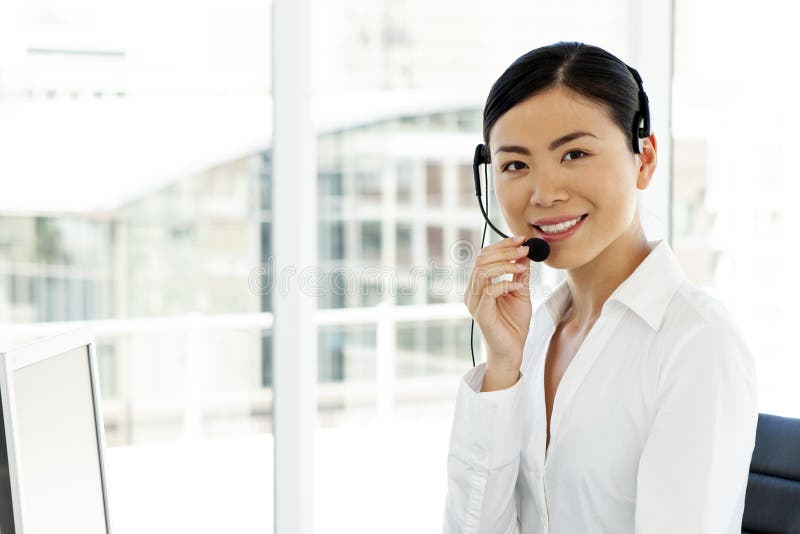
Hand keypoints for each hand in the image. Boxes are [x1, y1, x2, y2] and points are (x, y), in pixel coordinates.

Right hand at [464, 235, 531, 387]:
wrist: (511, 352)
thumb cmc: (513, 325)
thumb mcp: (520, 292)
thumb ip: (519, 274)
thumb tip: (524, 253)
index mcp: (478, 285)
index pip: (484, 256)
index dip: (502, 245)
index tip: (522, 240)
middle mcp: (472, 292)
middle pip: (481, 259)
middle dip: (505, 251)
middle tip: (525, 250)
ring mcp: (474, 303)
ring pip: (482, 271)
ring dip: (505, 264)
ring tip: (522, 267)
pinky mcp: (481, 314)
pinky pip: (490, 290)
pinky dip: (506, 283)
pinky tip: (519, 286)